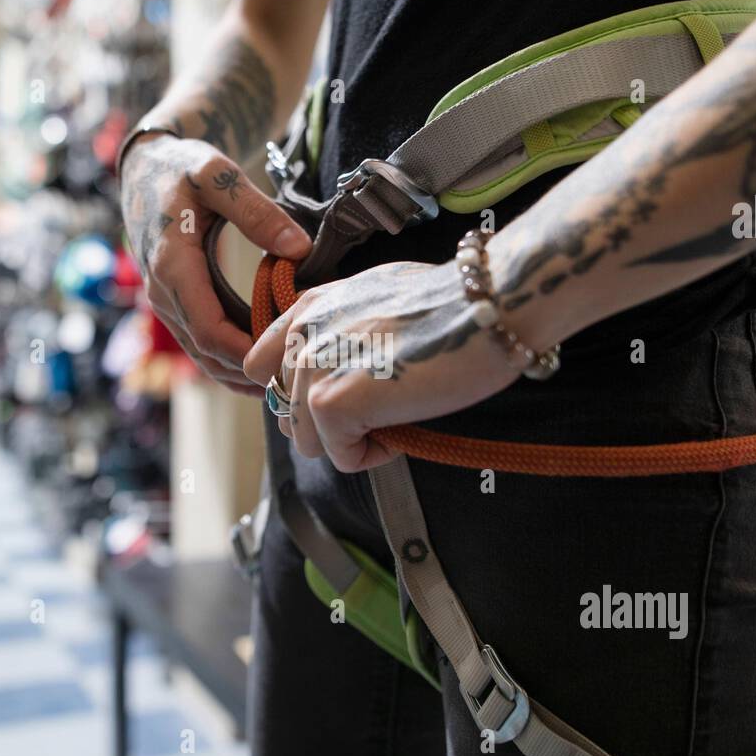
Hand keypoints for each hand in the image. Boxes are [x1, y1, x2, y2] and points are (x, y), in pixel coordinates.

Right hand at [119, 133, 310, 394]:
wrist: (147, 167)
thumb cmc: (182, 167)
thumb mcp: (218, 175)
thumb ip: (258, 211)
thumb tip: (298, 251)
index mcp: (172, 266)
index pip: (209, 330)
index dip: (246, 353)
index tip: (285, 360)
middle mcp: (164, 292)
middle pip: (207, 352)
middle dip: (249, 371)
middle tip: (295, 379)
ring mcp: (167, 301)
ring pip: (202, 354)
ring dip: (239, 373)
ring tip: (283, 381)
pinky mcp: (176, 302)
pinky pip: (201, 341)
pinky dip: (229, 359)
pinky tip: (262, 362)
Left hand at [243, 259, 520, 471]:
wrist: (490, 304)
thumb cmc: (454, 303)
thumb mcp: (379, 299)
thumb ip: (344, 327)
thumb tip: (343, 369)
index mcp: (309, 306)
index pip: (265, 366)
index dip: (303, 392)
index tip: (348, 393)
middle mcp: (301, 333)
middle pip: (288, 412)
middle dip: (332, 420)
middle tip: (385, 404)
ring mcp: (311, 367)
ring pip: (310, 440)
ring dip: (354, 438)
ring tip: (399, 412)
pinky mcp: (329, 403)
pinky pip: (341, 456)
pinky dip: (374, 453)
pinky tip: (406, 425)